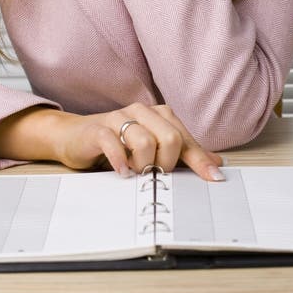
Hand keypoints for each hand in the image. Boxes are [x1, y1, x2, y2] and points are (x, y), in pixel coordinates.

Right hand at [55, 102, 225, 180]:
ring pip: (144, 140)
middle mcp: (142, 112)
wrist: (76, 137)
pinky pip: (113, 142)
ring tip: (136, 172)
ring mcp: (119, 118)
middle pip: (170, 138)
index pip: (186, 138)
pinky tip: (122, 172)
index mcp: (159, 115)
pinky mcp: (98, 129)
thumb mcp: (154, 150)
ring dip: (143, 165)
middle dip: (166, 163)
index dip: (199, 160)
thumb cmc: (119, 144)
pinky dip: (121, 160)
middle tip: (155, 175)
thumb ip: (184, 155)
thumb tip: (216, 164)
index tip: (214, 179)